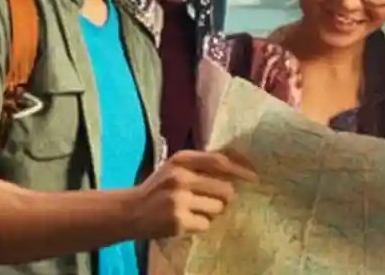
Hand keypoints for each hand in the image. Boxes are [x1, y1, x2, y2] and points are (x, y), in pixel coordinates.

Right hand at [124, 149, 257, 239]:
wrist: (129, 212)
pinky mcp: (178, 221)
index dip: (240, 168)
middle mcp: (180, 177)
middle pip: (224, 188)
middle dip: (225, 197)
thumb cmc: (158, 188)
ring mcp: (179, 200)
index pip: (219, 161)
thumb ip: (201, 165)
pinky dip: (200, 225)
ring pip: (218, 208)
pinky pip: (206, 224)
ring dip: (212, 212)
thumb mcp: (176, 168)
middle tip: (215, 200)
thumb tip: (239, 166)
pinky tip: (187, 221)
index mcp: (181, 160)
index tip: (254, 177)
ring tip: (196, 210)